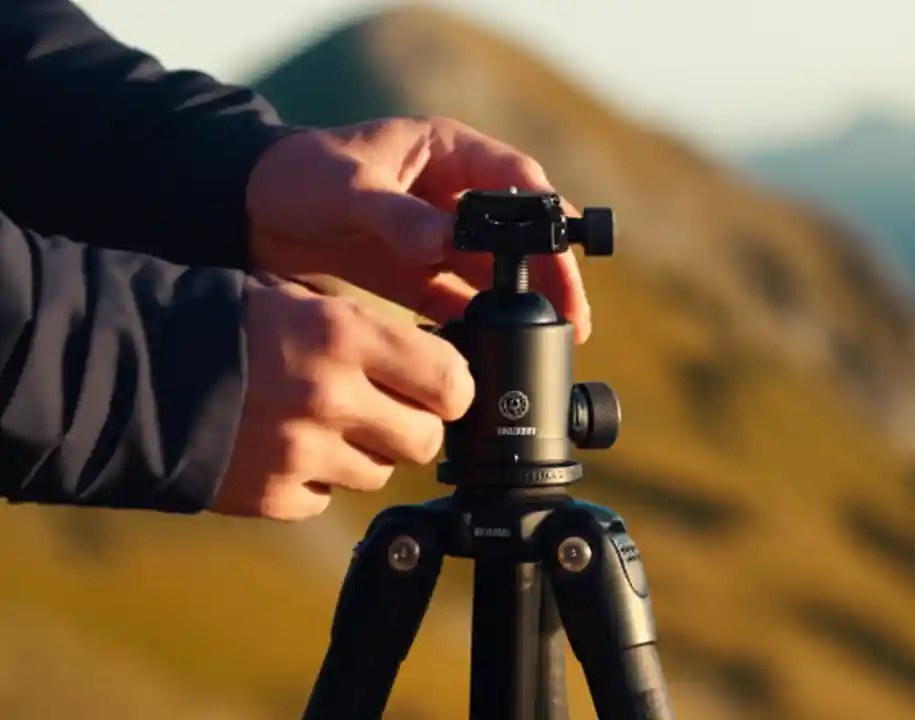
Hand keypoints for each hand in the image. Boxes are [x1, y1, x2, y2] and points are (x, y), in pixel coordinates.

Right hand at [211, 277, 473, 520]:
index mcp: (344, 336)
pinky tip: (285, 450)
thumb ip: (372, 336)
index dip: (452, 388)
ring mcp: (303, 454)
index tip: (444, 387)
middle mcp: (332, 398)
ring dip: (365, 453)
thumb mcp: (304, 301)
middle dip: (415, 426)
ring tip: (325, 424)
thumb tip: (439, 367)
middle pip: (426, 439)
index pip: (450, 382)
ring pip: (380, 473)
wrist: (128, 372)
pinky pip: (326, 498)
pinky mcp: (275, 496)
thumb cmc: (223, 323)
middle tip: (389, 409)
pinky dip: (316, 480)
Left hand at [245, 117, 591, 343]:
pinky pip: (461, 299)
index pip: (516, 180)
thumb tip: (444, 242)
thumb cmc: (295, 176)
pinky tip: (493, 348)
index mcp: (447, 153)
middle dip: (551, 275)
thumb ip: (395, 215)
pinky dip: (480, 322)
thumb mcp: (345, 187)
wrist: (243, 212)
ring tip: (548, 340)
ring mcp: (438, 236)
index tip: (565, 255)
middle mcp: (452, 194)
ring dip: (523, 303)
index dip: (548, 217)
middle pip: (519, 234)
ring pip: (498, 271)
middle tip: (573, 318)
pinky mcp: (418, 273)